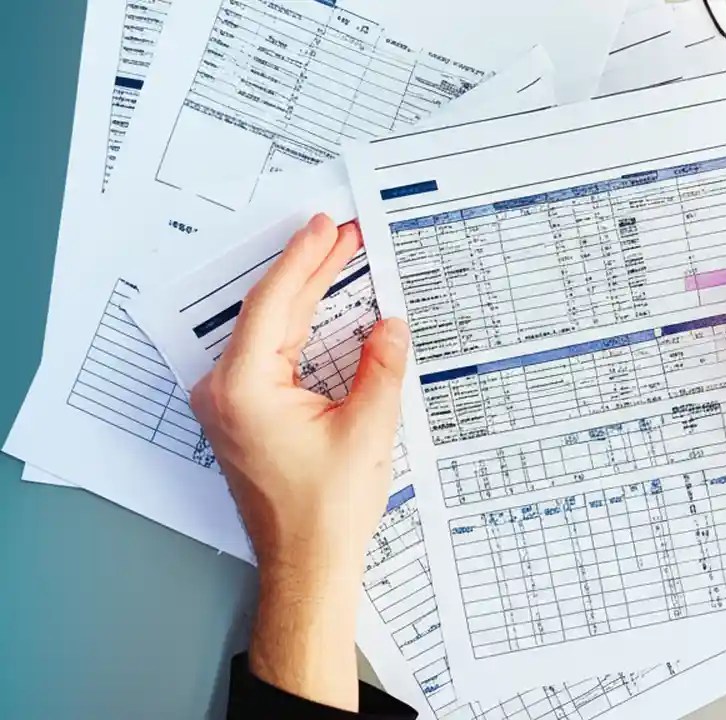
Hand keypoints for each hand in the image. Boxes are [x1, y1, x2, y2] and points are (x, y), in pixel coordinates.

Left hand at [191, 214, 408, 708]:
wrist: (307, 565)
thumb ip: (381, 368)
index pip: (274, 303)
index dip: (304, 259)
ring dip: (304, 296)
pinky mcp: (242, 414)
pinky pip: (270, 355)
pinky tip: (320, 310)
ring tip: (337, 258)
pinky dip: (298, 329)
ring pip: (269, 331)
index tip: (327, 227)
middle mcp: (225, 391)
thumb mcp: (369, 430)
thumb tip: (389, 326)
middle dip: (309, 270)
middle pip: (270, 312)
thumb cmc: (326, 512)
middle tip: (344, 234)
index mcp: (245, 388)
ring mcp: (229, 403)